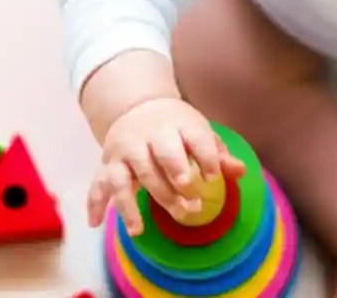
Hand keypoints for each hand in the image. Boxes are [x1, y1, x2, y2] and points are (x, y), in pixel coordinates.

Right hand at [87, 97, 245, 233]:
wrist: (137, 106)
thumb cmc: (176, 127)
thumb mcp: (198, 132)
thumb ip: (217, 153)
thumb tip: (241, 172)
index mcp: (177, 123)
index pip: (194, 137)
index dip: (205, 157)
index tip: (213, 178)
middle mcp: (147, 135)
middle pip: (159, 157)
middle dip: (172, 181)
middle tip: (190, 207)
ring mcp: (125, 151)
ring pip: (125, 177)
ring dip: (130, 204)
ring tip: (139, 230)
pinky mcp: (108, 164)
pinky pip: (98, 183)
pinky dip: (94, 203)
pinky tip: (96, 223)